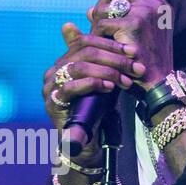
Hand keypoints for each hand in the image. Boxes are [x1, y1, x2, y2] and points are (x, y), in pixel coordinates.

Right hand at [42, 22, 149, 157]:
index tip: (133, 51)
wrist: (86, 144)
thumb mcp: (102, 81)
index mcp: (63, 62)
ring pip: (78, 67)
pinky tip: (109, 88)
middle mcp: (53, 72)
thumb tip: (112, 40)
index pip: (85, 41)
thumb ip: (102, 62)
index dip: (110, 44)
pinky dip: (93, 84)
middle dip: (114, 58)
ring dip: (108, 71)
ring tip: (126, 80)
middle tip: (135, 66)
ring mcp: (50, 87)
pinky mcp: (52, 103)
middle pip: (84, 52)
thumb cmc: (94, 110)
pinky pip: (71, 87)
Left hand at [90, 0, 174, 91]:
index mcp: (161, 5)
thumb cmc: (147, 63)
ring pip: (105, 6)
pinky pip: (102, 23)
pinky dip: (97, 34)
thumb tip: (89, 9)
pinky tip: (100, 46)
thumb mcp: (139, 37)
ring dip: (96, 21)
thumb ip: (120, 19)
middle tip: (94, 19)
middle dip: (101, 3)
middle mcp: (155, 4)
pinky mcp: (134, 24)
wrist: (158, 83)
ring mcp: (146, 11)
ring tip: (98, 37)